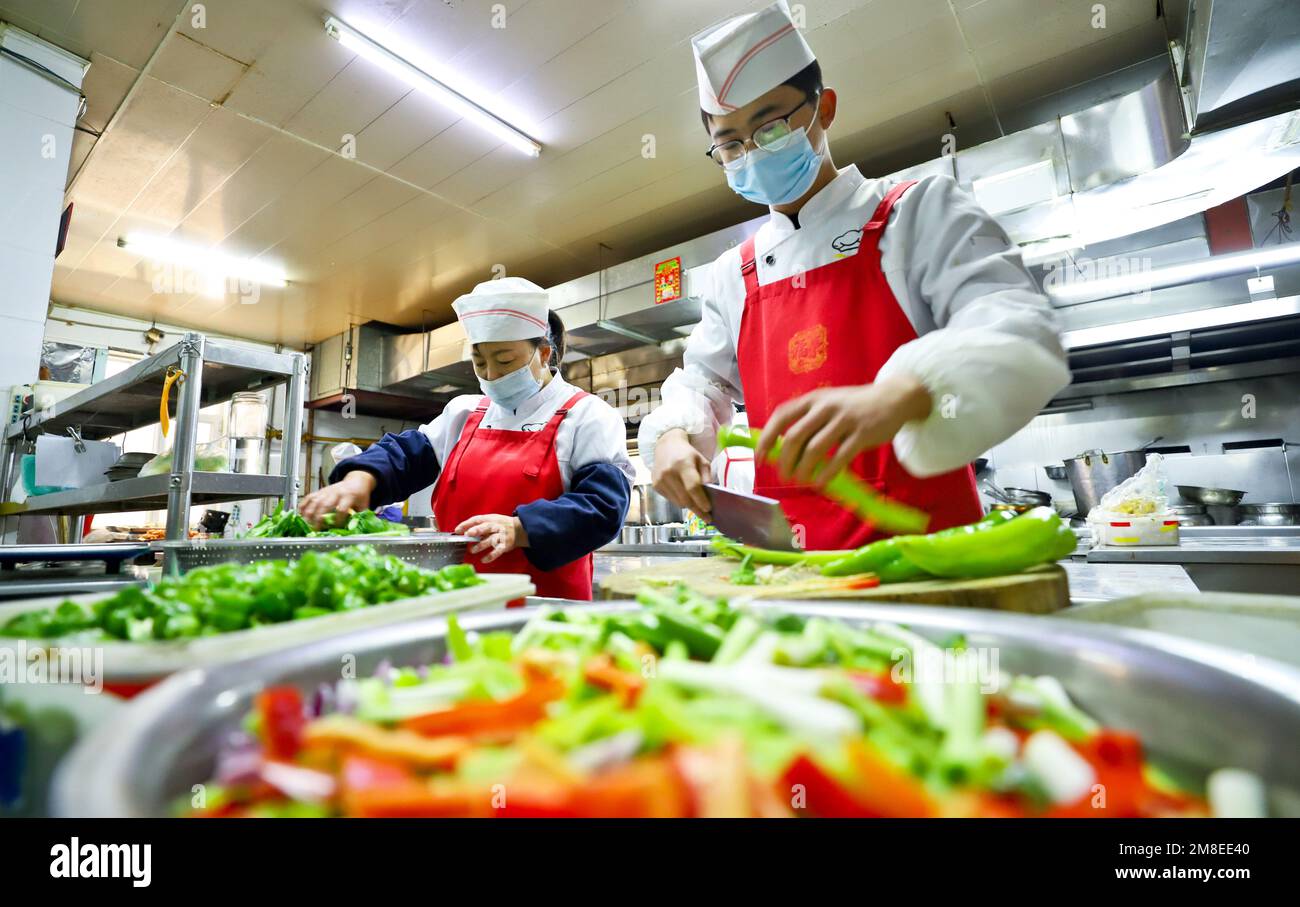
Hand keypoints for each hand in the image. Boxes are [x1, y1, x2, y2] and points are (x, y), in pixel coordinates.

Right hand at [299, 471, 375, 526]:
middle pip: (325, 505)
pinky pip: (309, 497)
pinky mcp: (320, 491)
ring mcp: (327, 491)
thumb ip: (359, 516)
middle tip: (316, 529)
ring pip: (315, 501)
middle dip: (319, 518)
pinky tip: (301, 514)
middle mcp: (336, 493)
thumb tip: (353, 529)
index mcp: (349, 496)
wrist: (356, 481)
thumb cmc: (360, 495)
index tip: (336, 528)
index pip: (342, 509)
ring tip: (306, 524)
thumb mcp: (364, 505)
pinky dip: (303, 505)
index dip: (338, 520)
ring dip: (309, 513)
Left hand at [456, 514, 527, 563]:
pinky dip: (491, 556)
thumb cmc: (500, 525)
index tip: (457, 530)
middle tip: (467, 534)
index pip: (476, 519)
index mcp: (490, 519)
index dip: (467, 524)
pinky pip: (497, 551)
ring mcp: (500, 536)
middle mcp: (495, 526)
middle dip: (476, 530)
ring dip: (481, 545)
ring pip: (490, 540)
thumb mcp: (490, 520)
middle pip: (485, 527)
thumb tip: (462, 532)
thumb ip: (478, 525)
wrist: (519, 529)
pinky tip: (483, 560)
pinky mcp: (505, 545)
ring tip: (472, 550)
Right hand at [651, 428, 712, 517]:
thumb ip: (707, 476)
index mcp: (683, 464)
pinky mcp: (655, 485)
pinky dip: (680, 500)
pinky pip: (671, 500)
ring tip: (696, 503)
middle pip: (685, 499)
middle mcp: (669, 473)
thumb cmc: (687, 454)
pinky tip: (683, 494)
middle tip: (707, 517)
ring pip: (678, 502)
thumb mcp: (701, 460)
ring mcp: (660, 480)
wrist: (666, 446)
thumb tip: (711, 494)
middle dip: (697, 510)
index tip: (708, 510)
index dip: (701, 500)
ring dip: (689, 505)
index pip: (692, 487)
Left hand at [755, 374, 932, 487]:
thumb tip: (782, 448)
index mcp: (812, 399)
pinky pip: (839, 458)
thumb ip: (808, 421)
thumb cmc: (854, 405)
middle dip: (785, 461)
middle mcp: (825, 407)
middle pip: (795, 437)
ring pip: (815, 450)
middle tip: (784, 476)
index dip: (767, 438)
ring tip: (801, 481)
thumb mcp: (828, 404)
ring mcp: (844, 420)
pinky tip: (820, 483)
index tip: (759, 458)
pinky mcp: (861, 434)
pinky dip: (827, 474)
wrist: (893, 398)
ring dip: (804, 469)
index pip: (781, 416)